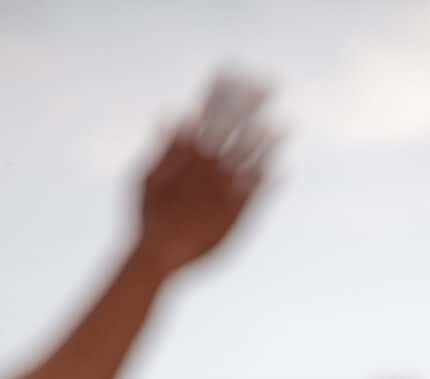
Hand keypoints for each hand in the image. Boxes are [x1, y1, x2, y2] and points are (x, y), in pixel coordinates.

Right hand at [134, 73, 274, 275]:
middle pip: (235, 126)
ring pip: (251, 155)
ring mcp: (225, 187)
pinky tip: (281, 169)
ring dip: (268, 139)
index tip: (235, 74)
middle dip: (252, 103)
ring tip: (284, 127)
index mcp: (187, 151)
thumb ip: (164, 147)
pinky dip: (268, 175)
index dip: (223, 91)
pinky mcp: (237, 211)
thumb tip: (174, 115)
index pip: (209, 111)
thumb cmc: (148, 217)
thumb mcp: (145, 177)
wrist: (160, 254)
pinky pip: (257, 188)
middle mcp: (209, 164)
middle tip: (270, 85)